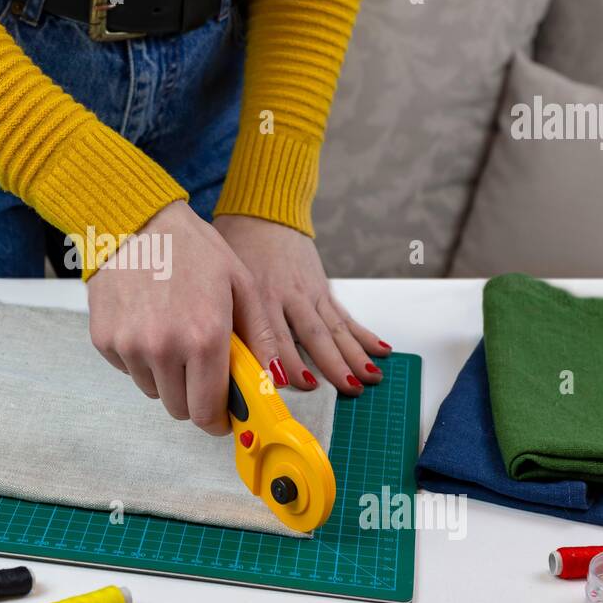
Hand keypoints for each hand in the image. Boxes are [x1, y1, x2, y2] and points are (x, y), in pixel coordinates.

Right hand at [87, 201, 280, 435]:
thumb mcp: (240, 283)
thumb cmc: (192, 249)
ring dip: (167, 377)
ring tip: (173, 335)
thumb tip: (274, 381)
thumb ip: (261, 336)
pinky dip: (141, 359)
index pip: (208, 411)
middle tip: (200, 369)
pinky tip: (148, 324)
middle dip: (195, 398)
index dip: (218, 419)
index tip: (222, 414)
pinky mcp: (104, 340)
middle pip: (180, 409)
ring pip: (154, 391)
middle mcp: (164, 349)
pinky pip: (128, 370)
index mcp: (205, 337)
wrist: (134, 221)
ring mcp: (129, 346)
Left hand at [214, 214, 389, 396]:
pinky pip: (344, 317)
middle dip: (331, 363)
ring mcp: (310, 293)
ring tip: (368, 378)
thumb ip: (227, 318)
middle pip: (312, 335)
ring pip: (334, 328)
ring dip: (353, 354)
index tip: (296, 385)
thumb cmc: (238, 249)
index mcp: (260, 296)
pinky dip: (363, 335)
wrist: (263, 215)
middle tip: (346, 387)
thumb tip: (222, 361)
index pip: (273, 336)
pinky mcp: (323, 290)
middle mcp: (289, 296)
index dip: (285, 361)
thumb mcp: (224, 281)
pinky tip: (380, 351)